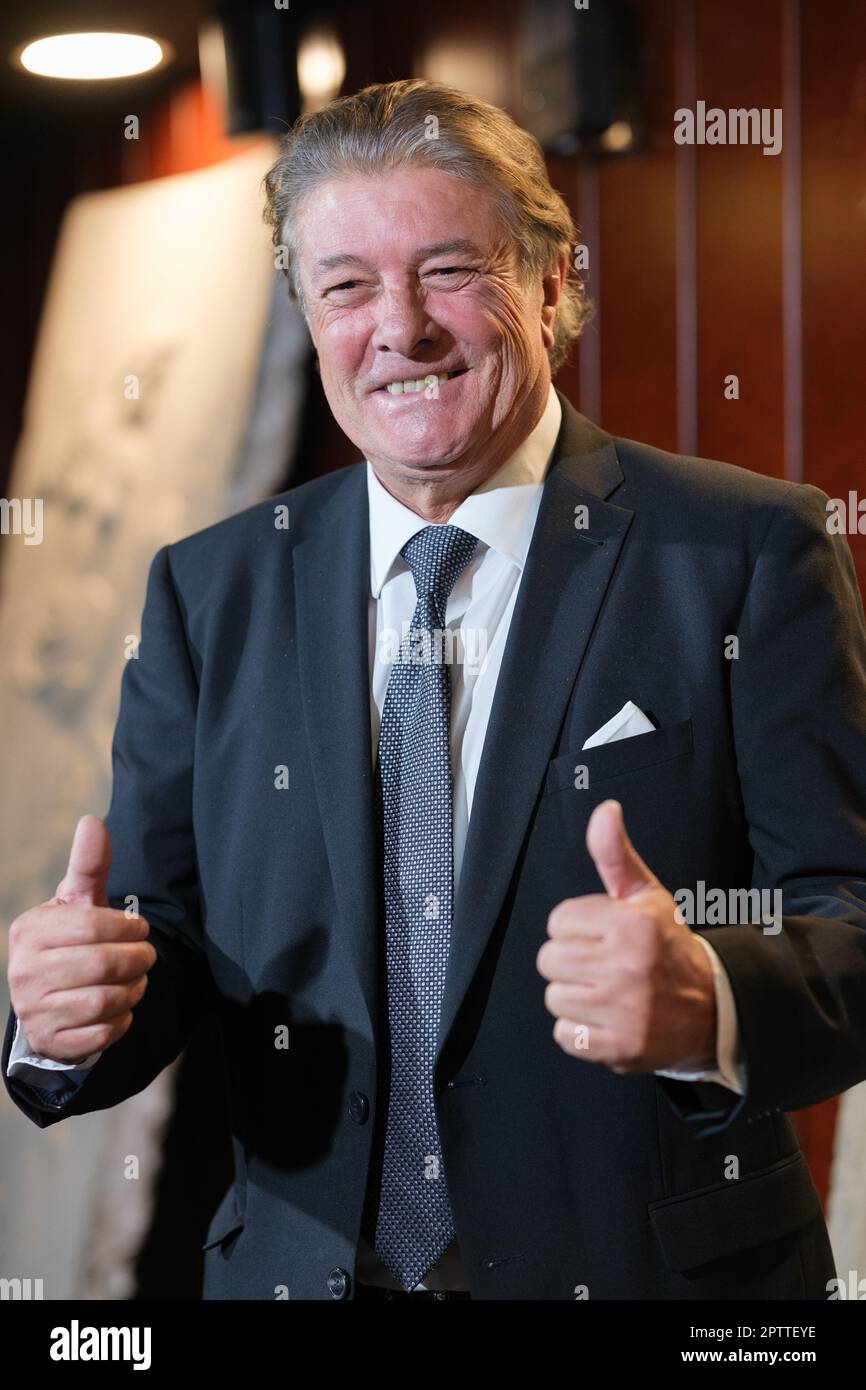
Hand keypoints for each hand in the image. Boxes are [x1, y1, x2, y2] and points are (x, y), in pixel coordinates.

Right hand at [7, 816, 155, 1063]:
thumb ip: (89, 866)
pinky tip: (121, 1007)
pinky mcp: (52, 1042)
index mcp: (29, 931)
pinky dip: (122, 1020)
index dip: (127, 927)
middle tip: (148, 957)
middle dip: (137, 959)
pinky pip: (101, 1033)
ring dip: (133, 989)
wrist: (48, 1000)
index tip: (140, 929)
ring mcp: (34, 1011)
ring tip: (137, 980)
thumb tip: (93, 821)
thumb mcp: (77, 902)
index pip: (90, 925)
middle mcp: (23, 973)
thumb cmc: (69, 941)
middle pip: (101, 964)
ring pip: (104, 1000)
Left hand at [536, 799, 716, 1073]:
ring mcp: (625, 1011)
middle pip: (549, 960)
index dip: (576, 928)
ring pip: (554, 997)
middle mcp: (628, 967)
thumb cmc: (668, 946)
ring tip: (606, 992)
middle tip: (603, 965)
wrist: (711, 1007)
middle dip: (571, 961)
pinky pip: (564, 1035)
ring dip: (574, 996)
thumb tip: (605, 810)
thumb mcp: (645, 896)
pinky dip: (579, 1031)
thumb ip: (616, 854)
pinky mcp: (619, 1048)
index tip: (602, 935)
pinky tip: (606, 1018)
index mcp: (632, 925)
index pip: (558, 921)